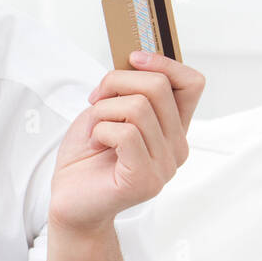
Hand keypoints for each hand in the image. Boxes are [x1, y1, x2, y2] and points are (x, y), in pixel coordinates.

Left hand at [48, 50, 205, 232]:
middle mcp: (176, 148)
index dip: (164, 63)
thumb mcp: (106, 112)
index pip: (192, 83)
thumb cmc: (86, 158)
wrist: (70, 201)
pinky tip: (97, 145)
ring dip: (104, 111)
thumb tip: (135, 60)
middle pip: (159, 87)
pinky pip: (126, 133)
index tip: (132, 59)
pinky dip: (101, 131)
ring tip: (95, 130)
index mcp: (173, 129)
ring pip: (139, 107)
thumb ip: (128, 90)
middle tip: (96, 100)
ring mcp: (164, 167)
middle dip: (117, 82)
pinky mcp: (145, 180)